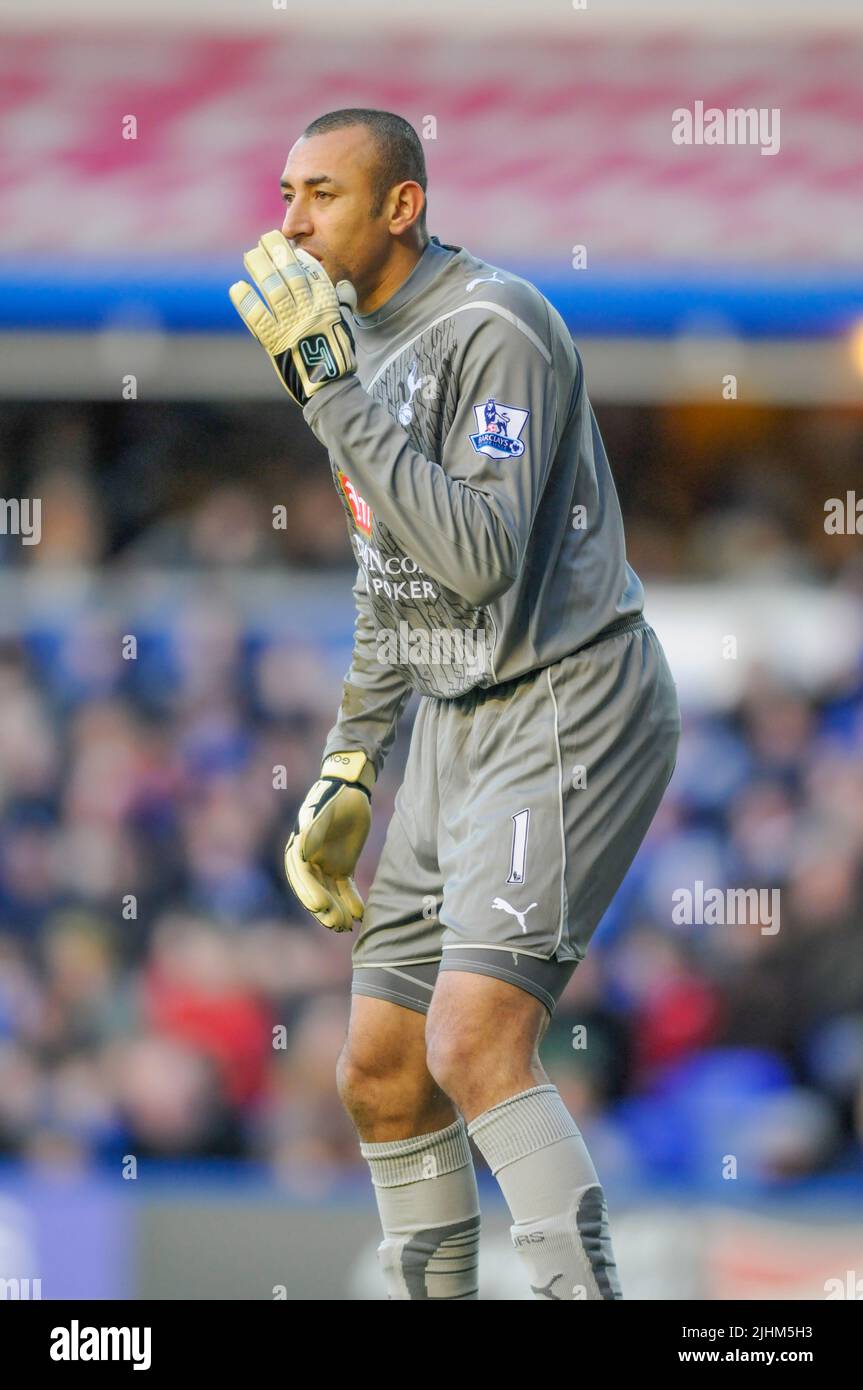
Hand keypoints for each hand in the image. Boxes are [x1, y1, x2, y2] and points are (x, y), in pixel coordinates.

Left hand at [229, 231, 355, 406]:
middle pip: (290, 273)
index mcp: (328, 305)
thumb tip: (342, 287)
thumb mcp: (343, 326)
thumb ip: (340, 304)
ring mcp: (292, 325)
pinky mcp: (276, 342)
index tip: (286, 245)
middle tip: (264, 239)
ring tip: (250, 255)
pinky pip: (258, 317)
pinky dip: (247, 301)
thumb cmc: (337, 358)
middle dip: (277, 252)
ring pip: (273, 288)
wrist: (329, 388)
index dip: (297, 257)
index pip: (311, 272)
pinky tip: (238, 287)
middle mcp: (310, 310)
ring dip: (260, 269)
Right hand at [284, 751, 375, 931]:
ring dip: (337, 911)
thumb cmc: (333, 797)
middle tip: (336, 925)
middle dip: (325, 909)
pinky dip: (352, 903)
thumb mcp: (323, 810)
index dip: (310, 892)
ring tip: (347, 927)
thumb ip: (312, 828)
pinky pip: (345, 889)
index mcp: (298, 849)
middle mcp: (308, 862)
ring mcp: (325, 866)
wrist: (350, 789)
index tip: (321, 906)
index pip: (302, 877)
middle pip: (315, 891)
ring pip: (330, 894)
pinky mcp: (342, 868)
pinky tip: (360, 916)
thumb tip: (301, 851)